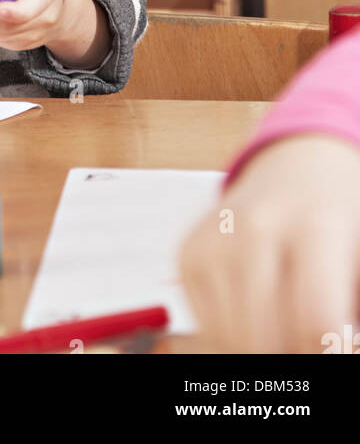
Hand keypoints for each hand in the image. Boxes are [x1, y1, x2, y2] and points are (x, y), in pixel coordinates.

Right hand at [179, 134, 359, 353]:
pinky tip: (255, 312)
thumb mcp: (358, 260)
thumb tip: (327, 352)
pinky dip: (233, 336)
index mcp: (314, 225)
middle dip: (292, 354)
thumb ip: (345, 311)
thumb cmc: (335, 227)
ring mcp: (215, 239)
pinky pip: (208, 328)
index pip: (316, 322)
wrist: (294, 174)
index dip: (327, 351)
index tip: (333, 348)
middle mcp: (256, 226)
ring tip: (285, 328)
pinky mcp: (187, 253)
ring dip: (262, 350)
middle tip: (308, 343)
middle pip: (269, 337)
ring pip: (234, 339)